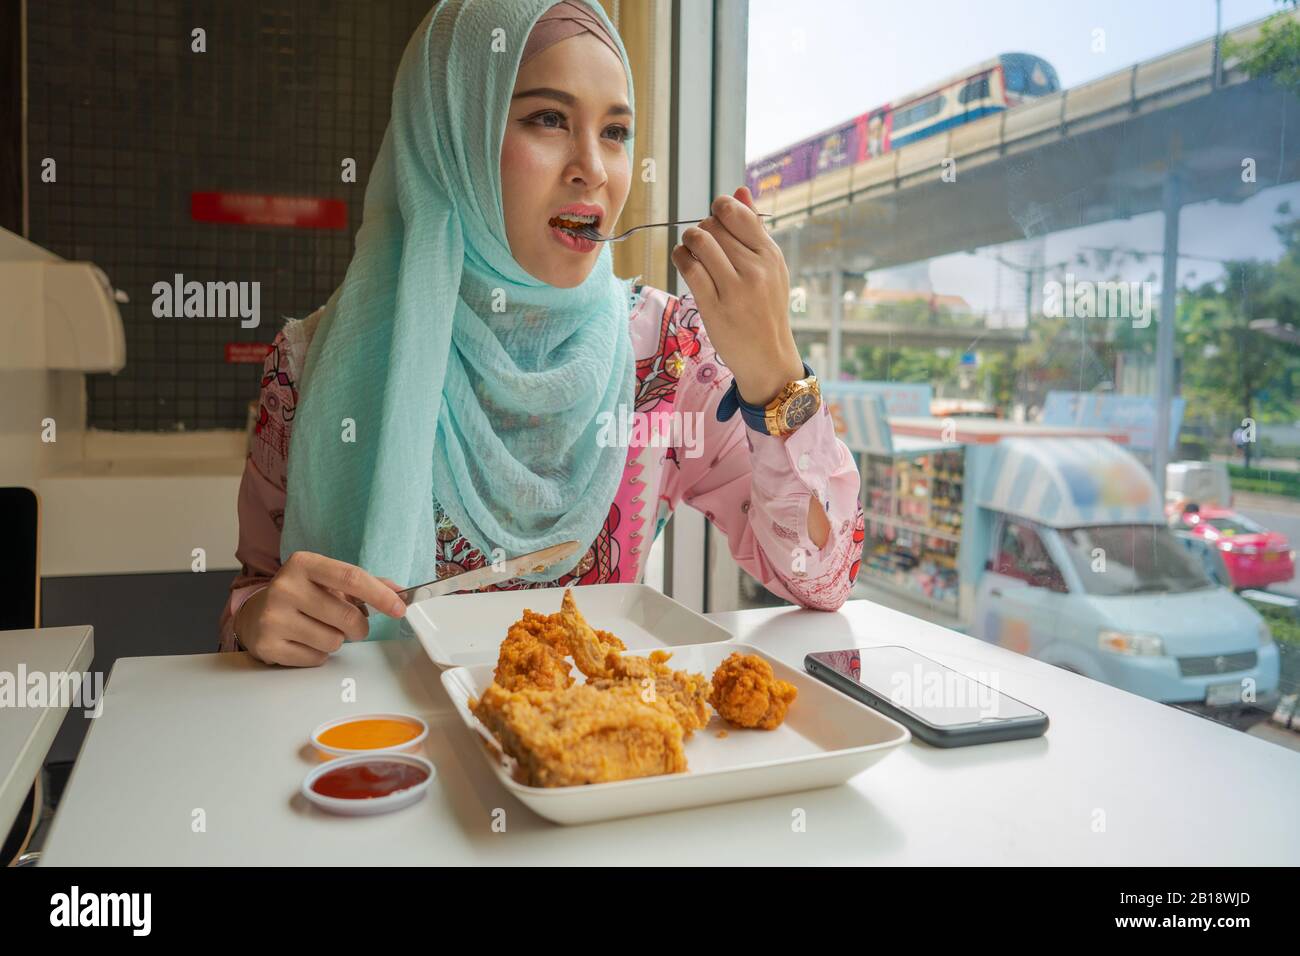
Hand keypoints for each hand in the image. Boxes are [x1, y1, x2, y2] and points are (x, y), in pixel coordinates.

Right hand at [234, 552, 406, 666]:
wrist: (255, 615)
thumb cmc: (302, 596)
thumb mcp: (328, 581)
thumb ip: (365, 584)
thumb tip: (400, 591)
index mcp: (303, 564)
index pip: (351, 577)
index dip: (380, 595)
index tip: (399, 608)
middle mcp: (285, 586)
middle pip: (347, 615)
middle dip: (359, 626)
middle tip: (352, 625)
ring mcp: (273, 616)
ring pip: (334, 640)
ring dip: (337, 640)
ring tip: (320, 629)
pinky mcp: (268, 644)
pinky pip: (316, 658)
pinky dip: (319, 654)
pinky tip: (304, 641)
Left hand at [670, 185, 803, 405]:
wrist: (769, 357)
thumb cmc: (766, 309)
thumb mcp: (771, 267)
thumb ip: (754, 229)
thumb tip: (740, 190)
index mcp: (770, 254)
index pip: (736, 212)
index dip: (718, 209)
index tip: (715, 221)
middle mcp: (756, 268)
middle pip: (713, 225)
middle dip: (702, 228)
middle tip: (702, 244)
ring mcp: (735, 288)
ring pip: (699, 241)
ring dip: (687, 241)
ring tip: (691, 251)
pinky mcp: (715, 306)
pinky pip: (689, 267)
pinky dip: (680, 258)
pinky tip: (684, 261)